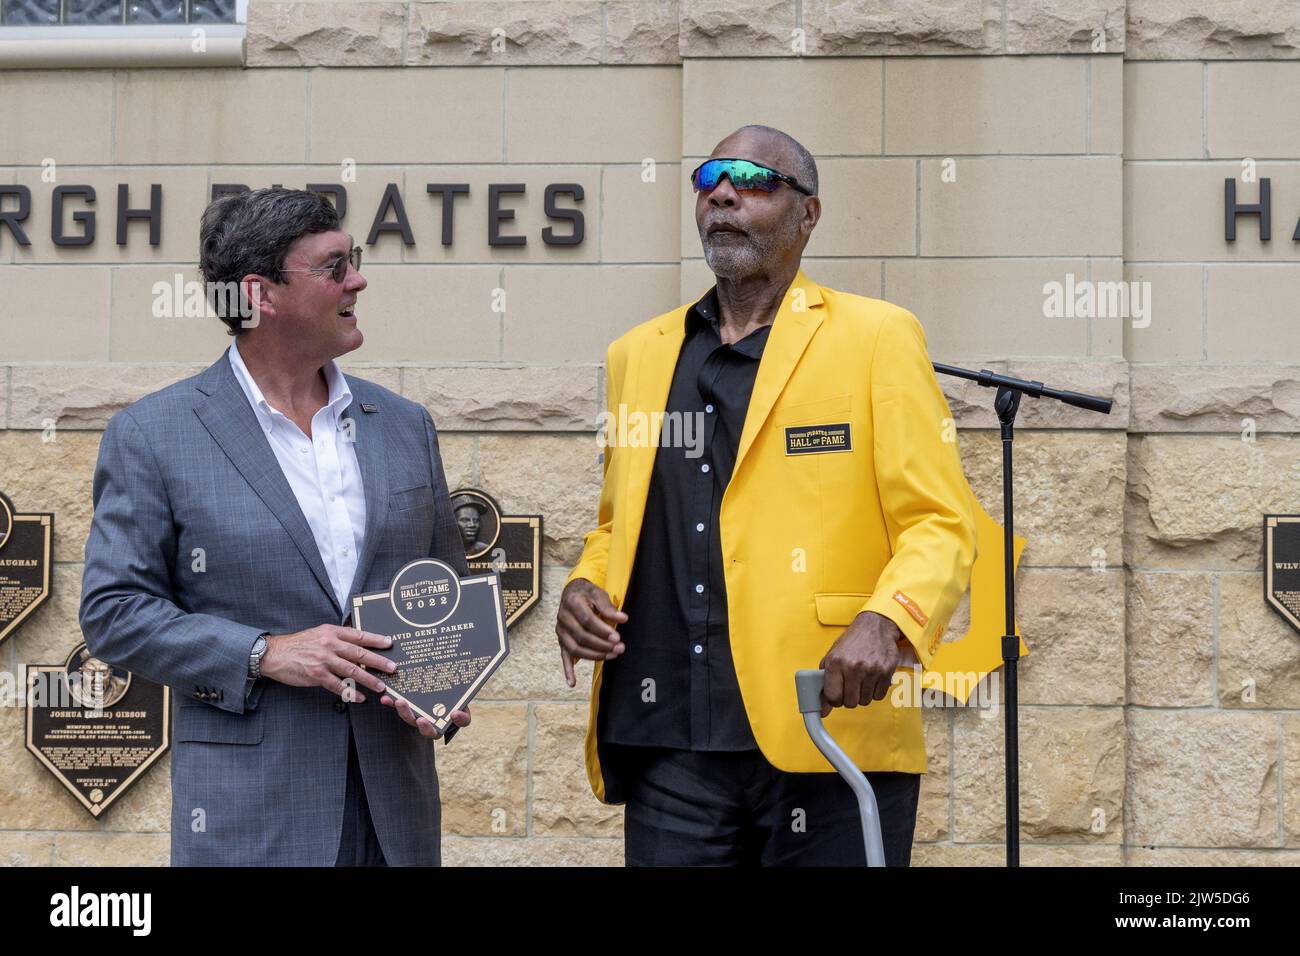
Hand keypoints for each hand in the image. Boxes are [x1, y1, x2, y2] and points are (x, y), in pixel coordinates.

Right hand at [259, 625, 396, 702]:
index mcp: (332, 632)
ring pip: (351, 671)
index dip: (375, 639)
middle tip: (392, 668)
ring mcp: (323, 660)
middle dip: (378, 661)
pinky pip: (337, 685)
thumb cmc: (299, 644)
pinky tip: (360, 698)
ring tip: (380, 686)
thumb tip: (359, 644)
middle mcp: (329, 644)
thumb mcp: (319, 633)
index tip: (390, 643)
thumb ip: (337, 638)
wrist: (275, 654)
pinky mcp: (316, 675)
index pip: (358, 635)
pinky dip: (350, 692)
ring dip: (368, 680)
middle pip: (359, 654)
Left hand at [380, 695, 469, 738]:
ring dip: (405, 713)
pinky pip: (400, 709)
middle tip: (421, 720)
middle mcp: (438, 722)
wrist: (438, 679)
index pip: (462, 721)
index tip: (455, 714)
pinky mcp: (408, 709)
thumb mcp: (461, 688)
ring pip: (412, 720)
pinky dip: (392, 704)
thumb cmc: (453, 687)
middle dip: (425, 726)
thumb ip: (462, 691)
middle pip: (432, 730)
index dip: (459, 719)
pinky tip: (385, 699)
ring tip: (400, 702)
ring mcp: (421, 717)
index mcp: (456, 716)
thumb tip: (460, 695)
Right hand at [555, 578, 628, 687]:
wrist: (573, 592)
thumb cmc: (588, 593)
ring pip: (575, 648)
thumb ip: (609, 607)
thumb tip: (623, 619)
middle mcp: (563, 617)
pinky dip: (567, 671)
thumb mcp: (598, 593)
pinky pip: (564, 657)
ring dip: (594, 655)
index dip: (603, 630)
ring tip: (612, 656)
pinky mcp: (562, 641)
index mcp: (572, 602)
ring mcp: (561, 631)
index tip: (617, 637)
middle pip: (582, 636)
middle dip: (602, 644)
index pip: (587, 620)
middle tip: (620, 648)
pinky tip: (572, 683)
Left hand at [818, 611, 903, 716]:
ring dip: (862, 695)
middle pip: (850, 703)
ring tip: (861, 680)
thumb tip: (822, 710)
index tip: (836, 695)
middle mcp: (853, 667)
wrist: (875, 626)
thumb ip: (825, 682)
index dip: (834, 700)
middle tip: (849, 687)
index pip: (832, 697)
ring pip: (865, 701)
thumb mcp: (832, 656)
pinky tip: (871, 679)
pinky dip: (874, 692)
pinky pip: (878, 696)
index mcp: (836, 663)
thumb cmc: (852, 642)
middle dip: (848, 698)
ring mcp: (871, 670)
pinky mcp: (886, 672)